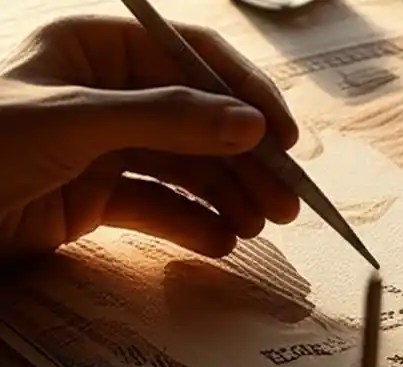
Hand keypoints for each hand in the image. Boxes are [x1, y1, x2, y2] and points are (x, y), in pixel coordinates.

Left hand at [0, 16, 301, 261]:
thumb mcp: (75, 121)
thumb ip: (168, 120)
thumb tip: (252, 125)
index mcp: (96, 49)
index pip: (193, 59)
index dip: (246, 95)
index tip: (286, 139)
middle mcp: (105, 94)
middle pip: (199, 120)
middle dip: (246, 161)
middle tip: (288, 203)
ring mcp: (101, 147)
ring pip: (185, 168)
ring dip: (228, 196)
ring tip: (261, 227)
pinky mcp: (92, 199)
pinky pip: (157, 208)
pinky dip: (192, 226)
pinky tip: (221, 244)